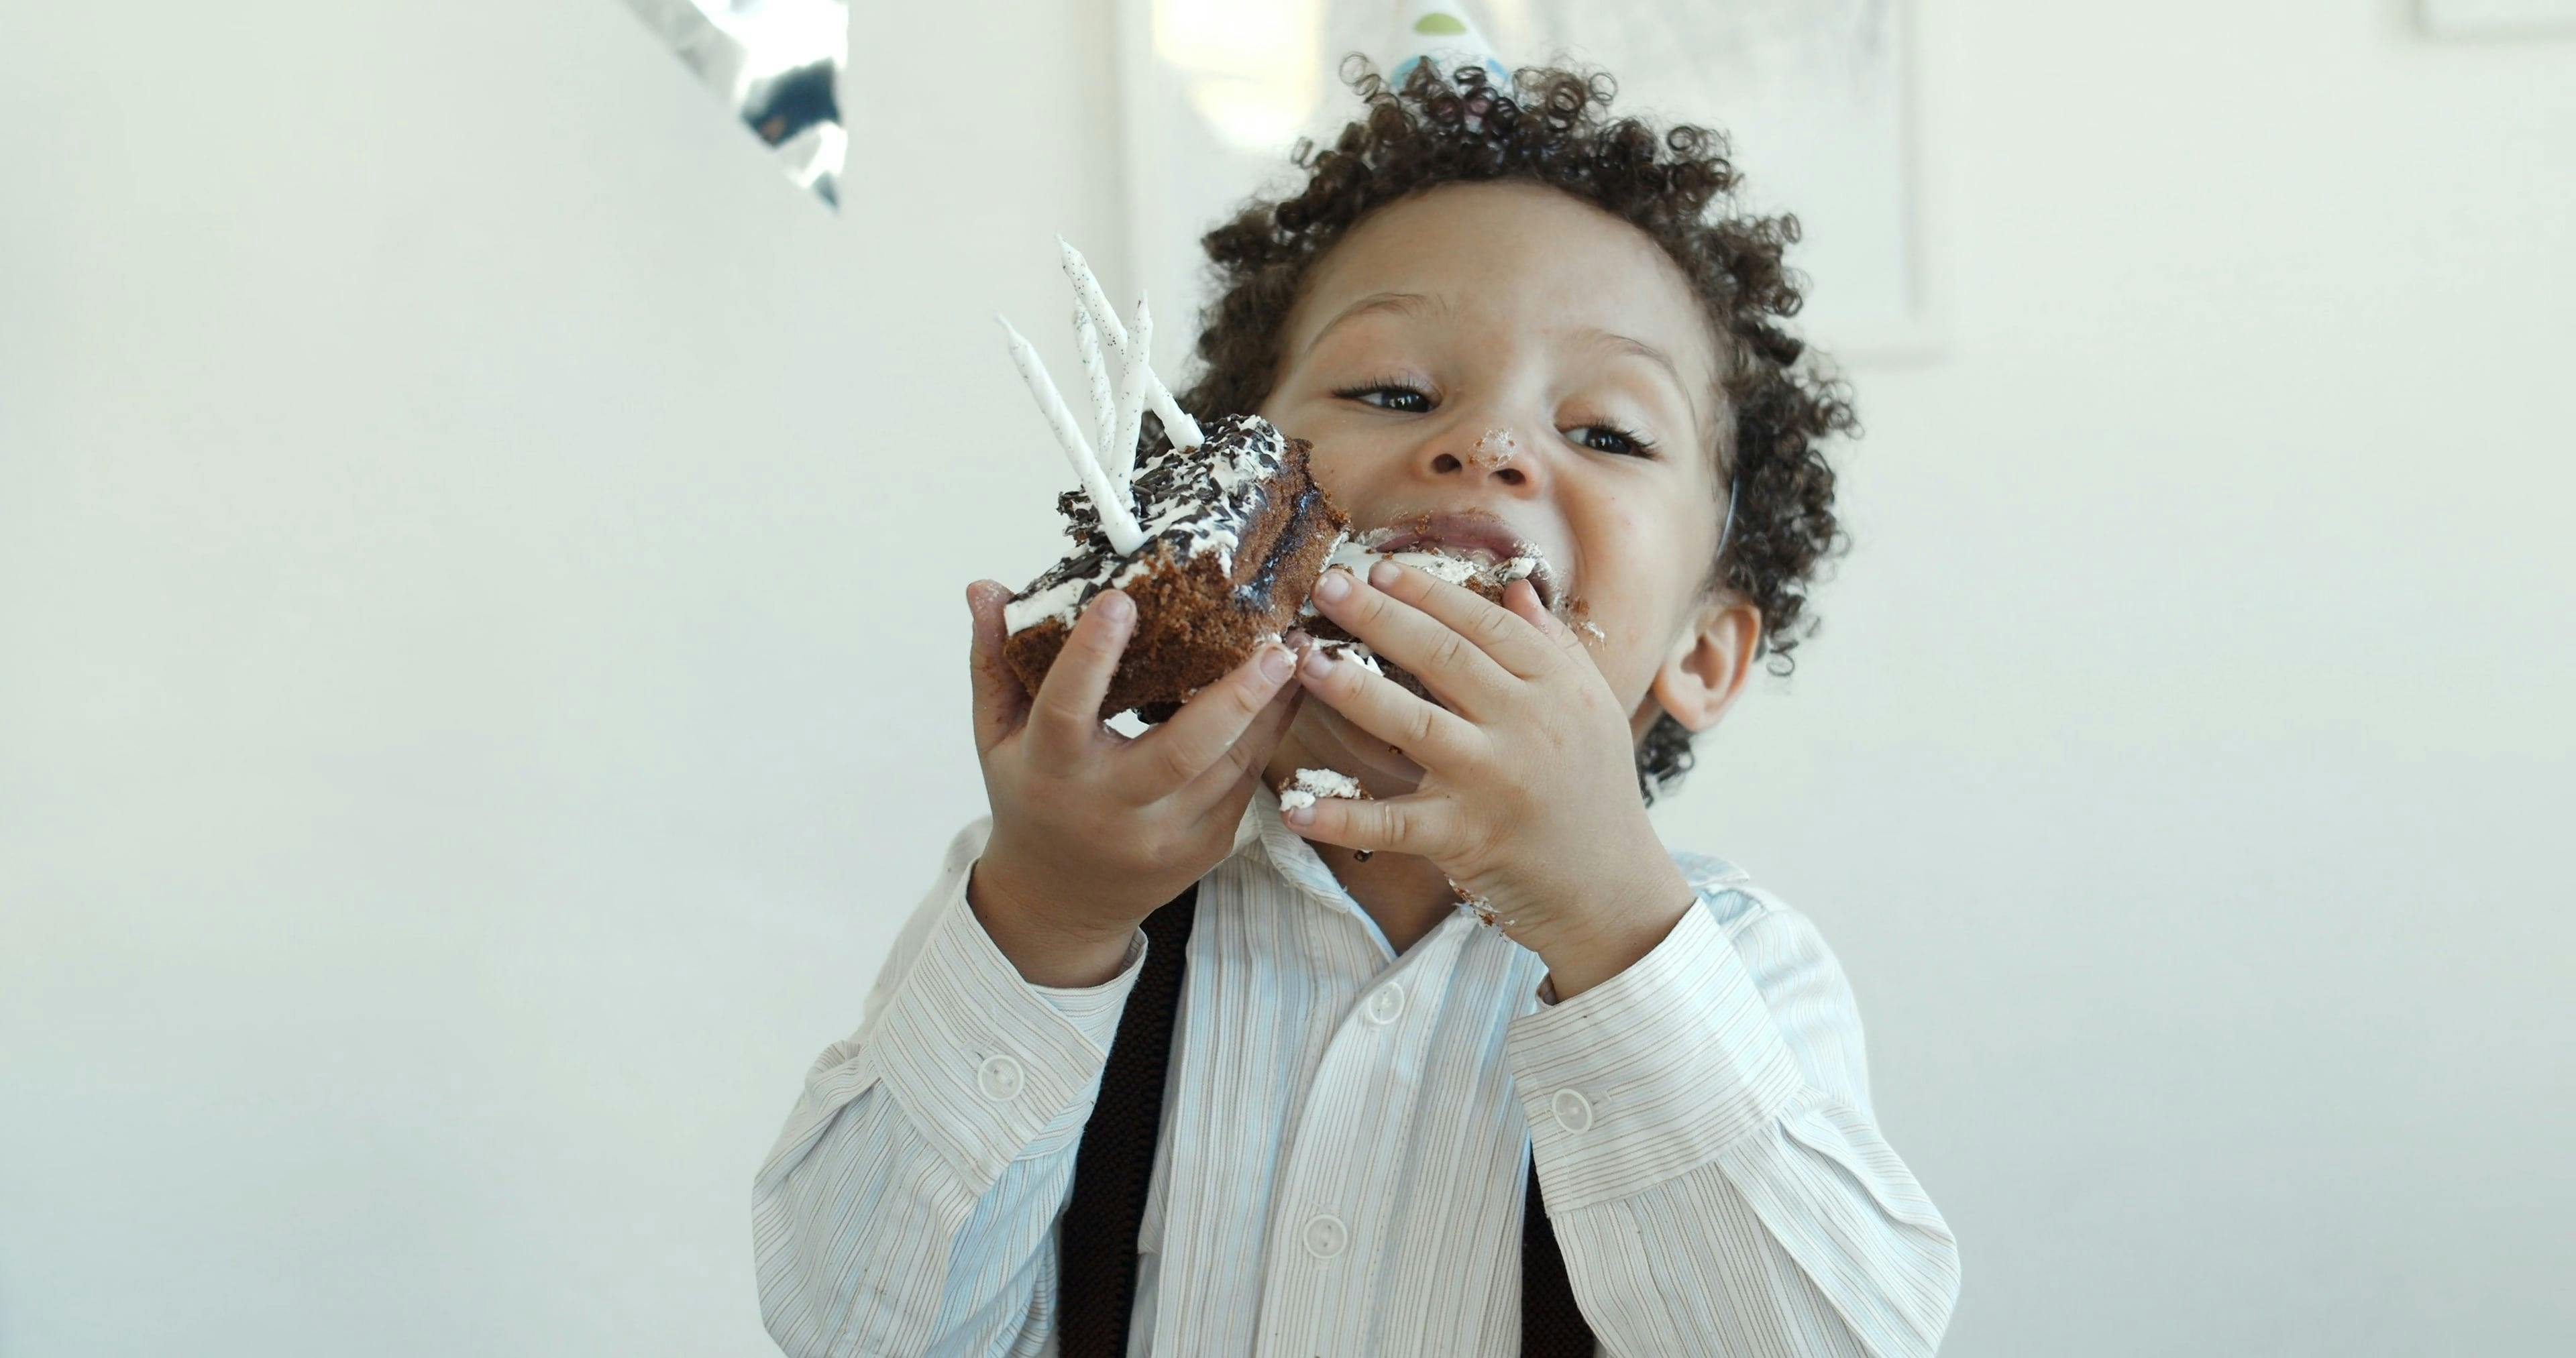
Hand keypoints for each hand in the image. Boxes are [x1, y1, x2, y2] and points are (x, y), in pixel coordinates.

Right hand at [965, 580, 1302, 986]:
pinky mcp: (1206, 848)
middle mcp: (1112, 808)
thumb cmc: (1029, 797)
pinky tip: (1287, 695)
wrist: (1059, 901)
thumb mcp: (997, 736)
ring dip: (1271, 709)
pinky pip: (1243, 785)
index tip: (1121, 598)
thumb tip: (986, 586)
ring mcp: (1165, 836)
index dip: (1091, 655)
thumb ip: (995, 661)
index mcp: (1053, 771)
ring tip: (1299, 652)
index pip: (1067, 709)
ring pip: (1230, 765)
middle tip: (1276, 644)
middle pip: (1182, 751)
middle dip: (1236, 696)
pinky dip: (1268, 737)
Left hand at [1286, 562, 1695, 997]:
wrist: (1612, 887)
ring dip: (1354, 690)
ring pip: (1415, 724)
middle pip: (1443, 657)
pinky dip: (1342, 817)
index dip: (1428, 593)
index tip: (1379, 569)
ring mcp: (1493, 781)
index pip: (1484, 624)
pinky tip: (1296, 806)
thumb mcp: (1592, 707)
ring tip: (1307, 660)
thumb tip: (1518, 588)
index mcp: (1556, 687)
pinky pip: (1393, 824)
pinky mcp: (1465, 837)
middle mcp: (1527, 725)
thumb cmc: (1596, 791)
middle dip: (1380, 617)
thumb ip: (1554, 645)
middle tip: (1327, 586)